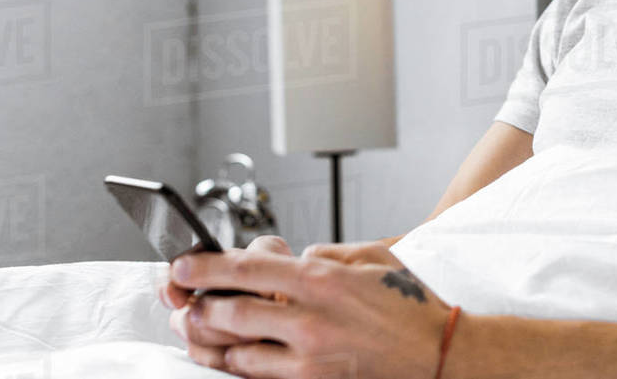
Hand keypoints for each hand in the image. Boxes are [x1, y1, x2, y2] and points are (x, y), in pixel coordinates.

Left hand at [170, 245, 453, 378]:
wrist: (439, 355)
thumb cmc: (410, 306)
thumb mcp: (373, 257)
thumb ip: (328, 252)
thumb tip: (294, 257)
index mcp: (323, 278)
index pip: (247, 269)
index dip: (206, 266)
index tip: (183, 263)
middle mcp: (309, 318)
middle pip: (230, 311)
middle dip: (194, 304)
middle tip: (177, 298)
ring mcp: (307, 357)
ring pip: (235, 350)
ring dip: (205, 339)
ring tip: (189, 327)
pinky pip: (257, 377)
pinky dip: (234, 365)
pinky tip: (224, 356)